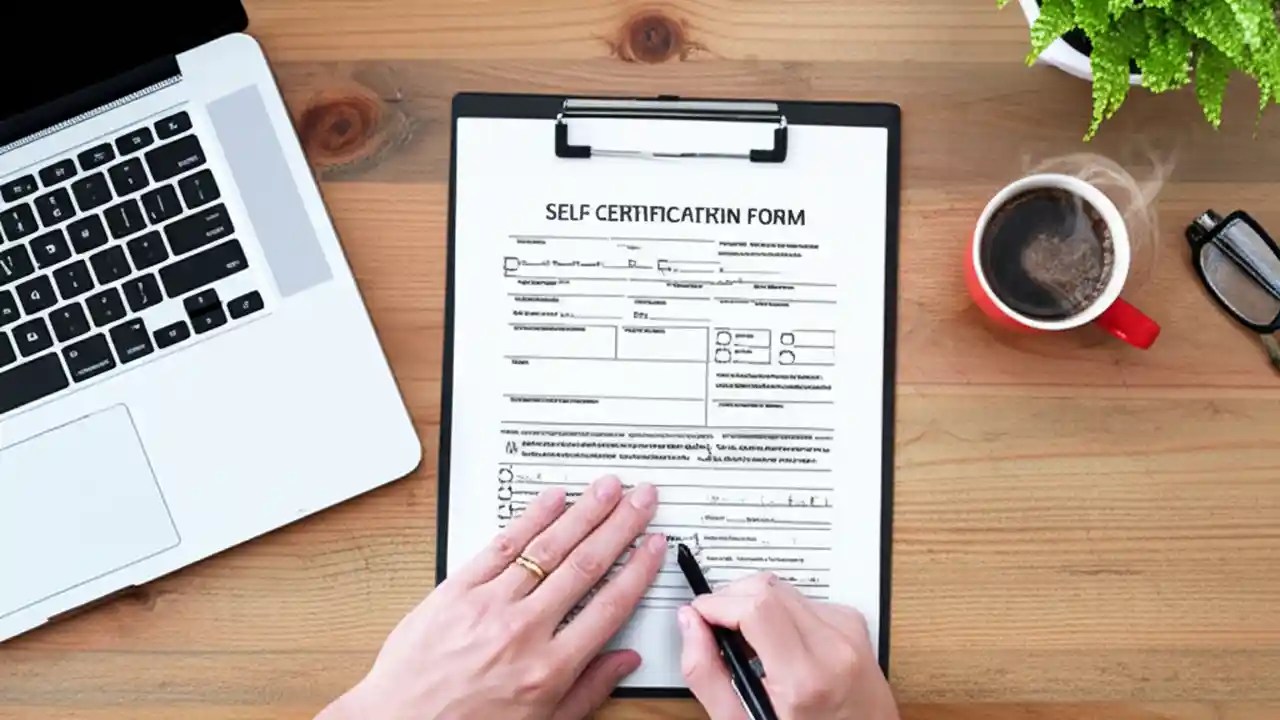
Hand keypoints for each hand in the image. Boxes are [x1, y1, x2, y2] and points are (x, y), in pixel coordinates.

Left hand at [317, 475, 665, 719]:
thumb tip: (625, 661)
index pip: (610, 605)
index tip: (653, 545)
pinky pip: (501, 546)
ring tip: (607, 487)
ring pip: (548, 548)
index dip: (639, 569)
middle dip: (620, 526)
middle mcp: (523, 631)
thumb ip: (589, 690)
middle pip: (586, 565)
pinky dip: (529, 519)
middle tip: (641, 498)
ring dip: (583, 512)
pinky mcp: (456, 591)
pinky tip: (552, 499)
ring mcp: (488, 607)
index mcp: (550, 668)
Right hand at [678, 572, 898, 719]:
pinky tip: (780, 642)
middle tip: (718, 625)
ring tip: (751, 641)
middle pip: (767, 588)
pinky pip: (804, 599)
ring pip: (783, 588)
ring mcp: (847, 631)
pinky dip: (782, 612)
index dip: (717, 602)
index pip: (755, 607)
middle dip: (731, 598)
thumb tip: (690, 622)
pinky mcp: (853, 623)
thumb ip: (707, 674)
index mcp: (804, 678)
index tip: (700, 613)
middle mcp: (833, 647)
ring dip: (756, 604)